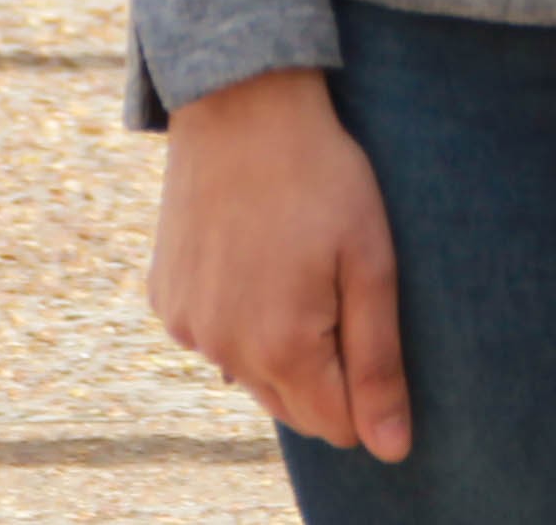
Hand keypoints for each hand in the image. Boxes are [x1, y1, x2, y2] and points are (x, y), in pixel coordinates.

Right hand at [147, 66, 412, 462]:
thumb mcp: (369, 263)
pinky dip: (239, 315)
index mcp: (280, 348)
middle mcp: (224, 351)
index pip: (337, 424)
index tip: (370, 319)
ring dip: (280, 343)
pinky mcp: (163, 299)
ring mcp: (186, 327)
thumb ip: (377, 364)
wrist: (240, 105)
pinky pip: (215, 335)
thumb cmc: (321, 177)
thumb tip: (392, 450)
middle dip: (326, 369)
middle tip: (338, 285)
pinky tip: (255, 256)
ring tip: (295, 263)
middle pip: (294, 406)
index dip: (367, 388)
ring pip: (253, 372)